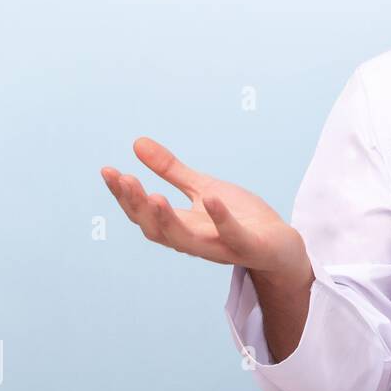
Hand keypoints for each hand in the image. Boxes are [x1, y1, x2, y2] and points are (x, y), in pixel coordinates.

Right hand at [100, 137, 308, 280]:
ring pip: (186, 240)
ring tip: (153, 195)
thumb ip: (172, 172)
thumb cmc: (242, 219)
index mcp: (181, 226)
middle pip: (156, 230)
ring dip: (167, 219)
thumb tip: (137, 143)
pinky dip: (221, 219)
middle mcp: (195, 241)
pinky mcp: (249, 246)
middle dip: (137, 206)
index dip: (124, 195)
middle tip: (124, 180)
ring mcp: (221, 247)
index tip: (108, 171)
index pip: (144, 214)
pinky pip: (232, 235)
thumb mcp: (204, 188)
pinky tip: (211, 198)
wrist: (282, 247)